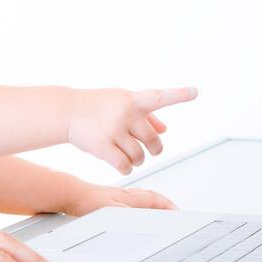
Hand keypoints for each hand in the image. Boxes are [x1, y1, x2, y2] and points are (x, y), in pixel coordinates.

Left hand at [62, 182, 177, 215]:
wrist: (69, 194)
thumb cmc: (87, 201)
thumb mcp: (114, 212)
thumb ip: (132, 216)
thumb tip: (150, 221)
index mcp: (129, 197)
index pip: (155, 200)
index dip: (168, 206)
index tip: (178, 212)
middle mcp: (124, 195)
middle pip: (149, 197)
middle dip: (163, 204)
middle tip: (172, 210)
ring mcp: (115, 196)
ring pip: (139, 198)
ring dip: (151, 203)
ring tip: (157, 210)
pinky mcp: (106, 200)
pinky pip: (128, 202)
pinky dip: (137, 205)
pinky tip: (131, 211)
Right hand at [66, 86, 196, 174]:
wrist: (66, 111)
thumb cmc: (97, 105)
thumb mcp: (121, 101)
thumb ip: (146, 114)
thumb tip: (165, 128)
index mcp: (132, 100)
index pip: (159, 97)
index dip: (178, 95)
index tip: (195, 92)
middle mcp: (124, 114)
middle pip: (153, 140)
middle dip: (155, 149)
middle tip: (153, 151)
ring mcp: (113, 130)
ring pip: (139, 156)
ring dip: (139, 161)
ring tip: (132, 157)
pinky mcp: (102, 146)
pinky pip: (124, 165)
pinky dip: (127, 168)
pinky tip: (123, 165)